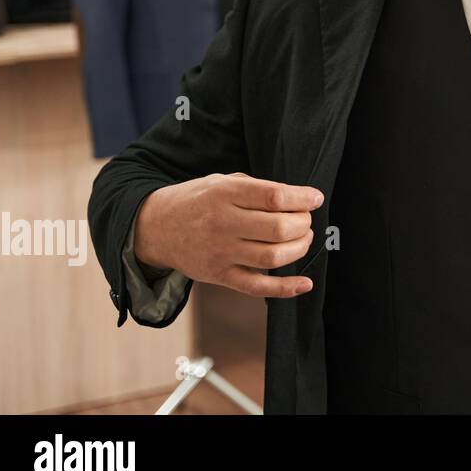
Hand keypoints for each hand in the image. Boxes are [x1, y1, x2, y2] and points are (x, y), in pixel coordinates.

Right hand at [133, 172, 323, 298]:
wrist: (155, 227)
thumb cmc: (198, 200)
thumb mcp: (222, 181)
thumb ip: (257, 188)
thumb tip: (298, 199)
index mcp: (225, 194)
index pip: (274, 197)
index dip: (302, 199)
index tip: (315, 198)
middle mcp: (223, 224)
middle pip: (278, 229)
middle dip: (303, 224)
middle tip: (306, 220)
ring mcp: (221, 253)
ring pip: (273, 258)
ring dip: (299, 249)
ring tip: (303, 239)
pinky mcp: (219, 276)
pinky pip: (257, 287)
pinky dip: (286, 288)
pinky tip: (305, 283)